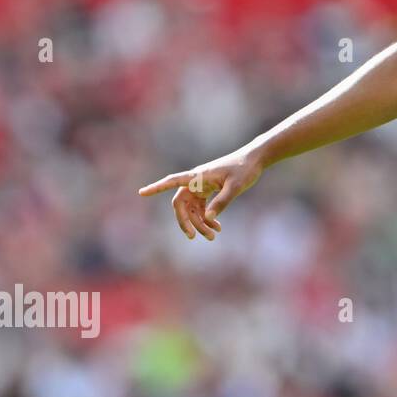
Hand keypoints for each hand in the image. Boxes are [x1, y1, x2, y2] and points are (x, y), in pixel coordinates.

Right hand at [137, 149, 265, 240]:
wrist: (255, 160)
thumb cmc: (245, 169)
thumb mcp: (236, 187)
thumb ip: (222, 202)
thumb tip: (208, 217)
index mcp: (198, 176)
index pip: (172, 181)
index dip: (157, 188)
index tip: (141, 192)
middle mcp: (196, 181)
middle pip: (181, 204)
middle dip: (186, 221)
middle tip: (194, 237)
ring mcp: (201, 186)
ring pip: (192, 209)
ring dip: (199, 223)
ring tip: (212, 236)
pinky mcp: (209, 190)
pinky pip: (201, 207)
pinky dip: (207, 218)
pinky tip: (217, 227)